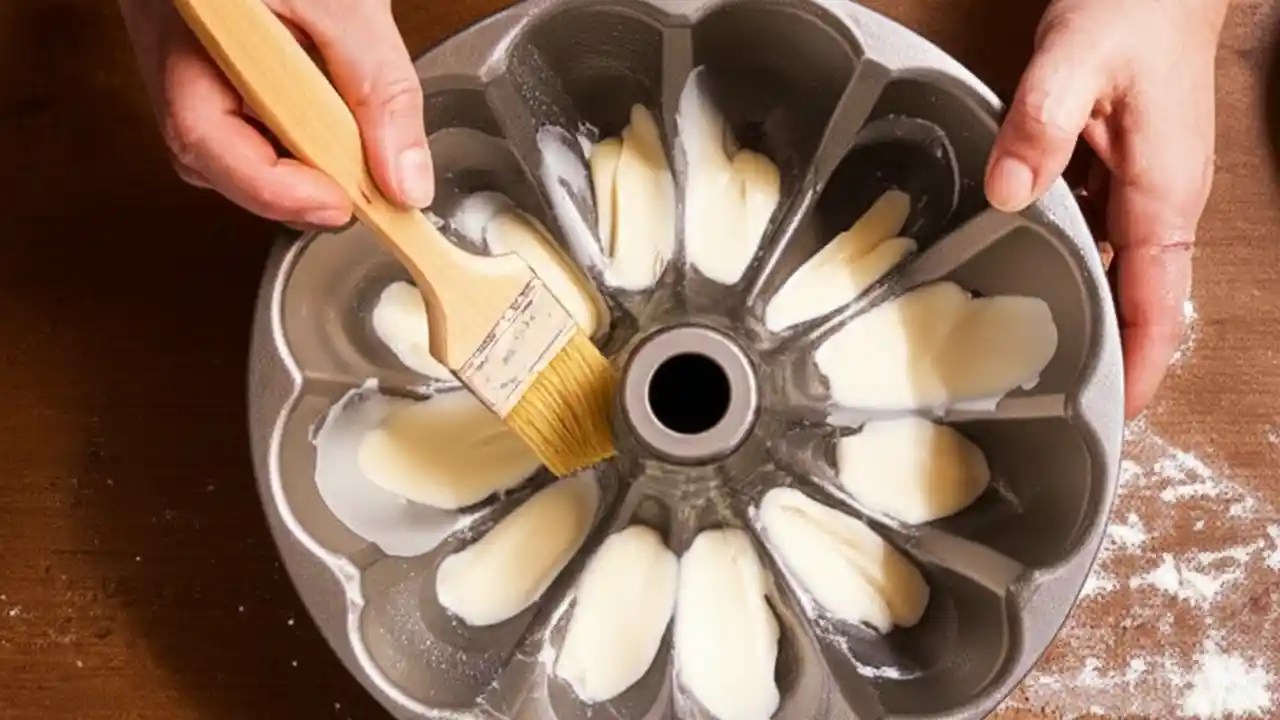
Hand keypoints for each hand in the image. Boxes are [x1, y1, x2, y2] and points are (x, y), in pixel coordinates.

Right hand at [118, 0, 433, 226]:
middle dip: (293, 186)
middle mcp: (177, 56)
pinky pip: (252, 115)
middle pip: (219, 159)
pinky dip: (299, 130)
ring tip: (355, 148)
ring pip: (235, 145)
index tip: (348, 206)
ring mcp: (194, 60)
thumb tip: (405, 183)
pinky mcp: (220, 60)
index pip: (208, 145)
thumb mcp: (345, 4)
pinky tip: (333, 115)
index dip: (279, 193)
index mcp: (187, 33)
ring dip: (299, 159)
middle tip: (364, 190)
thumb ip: (380, 93)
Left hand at [985, 0, 1228, 417]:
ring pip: (1115, 273)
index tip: (1114, 414)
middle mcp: (1160, 202)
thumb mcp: (1076, 58)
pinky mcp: (1120, 172)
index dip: (1141, 364)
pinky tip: (1016, 270)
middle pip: (1140, 303)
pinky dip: (1065, 263)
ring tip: (1022, 355)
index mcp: (1163, 193)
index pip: (1161, 303)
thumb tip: (1009, 192)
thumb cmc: (1134, 7)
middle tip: (1044, 400)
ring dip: (1082, 313)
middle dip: (1105, 356)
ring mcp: (1142, 188)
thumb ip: (1041, 125)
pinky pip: (1095, 236)